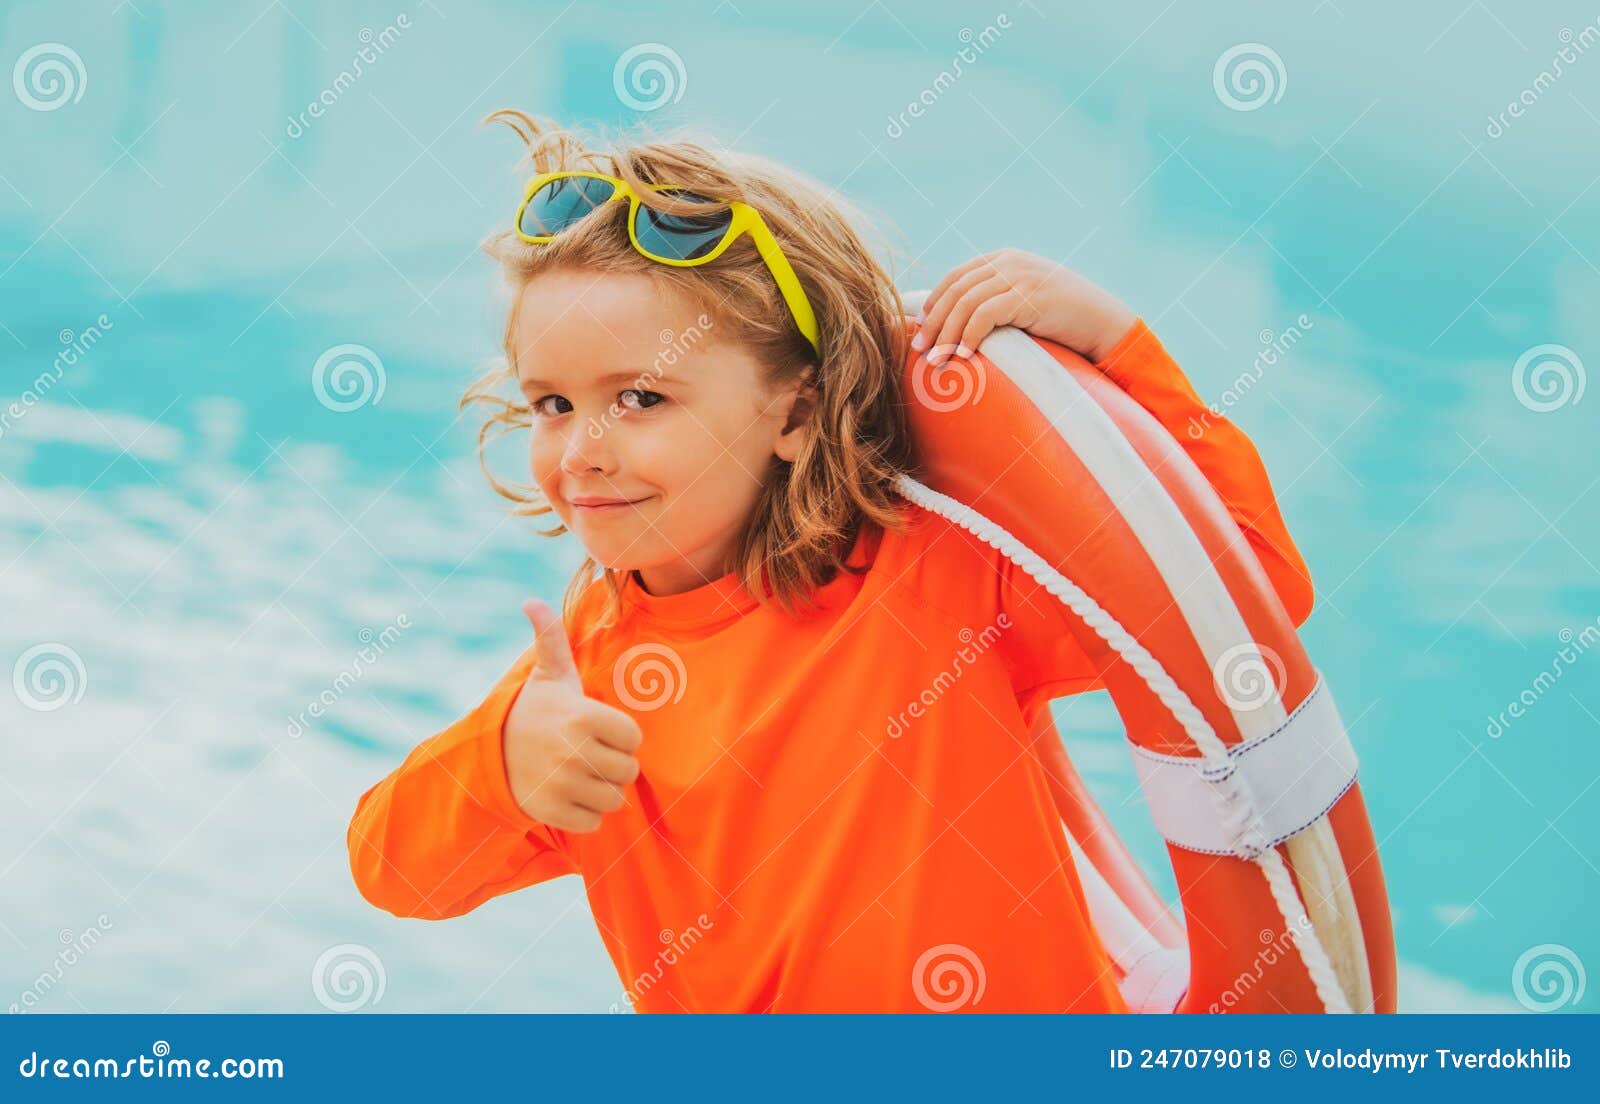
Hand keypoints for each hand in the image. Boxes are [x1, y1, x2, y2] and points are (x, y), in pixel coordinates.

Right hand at [501, 598, 641, 832]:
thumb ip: (552, 639)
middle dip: (613, 765)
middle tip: (589, 754)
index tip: (598, 731)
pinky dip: (585, 814)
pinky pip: (593, 823)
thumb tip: (531, 601)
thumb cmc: (534, 712)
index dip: (621, 736)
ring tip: (578, 774)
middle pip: (627, 772)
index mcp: (583, 716)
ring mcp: (562, 784)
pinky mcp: (551, 812)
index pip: (634, 738)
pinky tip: (567, 794)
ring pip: (613, 800)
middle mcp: (574, 751)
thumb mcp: (548, 677)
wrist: (489, 755)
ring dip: (600, 791)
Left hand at [912, 249, 1136, 364]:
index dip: (934, 302)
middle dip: (934, 321)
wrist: (1105, 322)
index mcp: (1005, 259)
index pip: (956, 276)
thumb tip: (962, 327)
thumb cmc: (1065, 320)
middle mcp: (1009, 262)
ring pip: (966, 303)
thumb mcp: (1026, 302)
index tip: (921, 329)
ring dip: (947, 334)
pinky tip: (964, 356)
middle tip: (921, 350)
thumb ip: (999, 302)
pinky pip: (986, 315)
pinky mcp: (1029, 296)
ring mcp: (1020, 276)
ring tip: (937, 360)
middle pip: (956, 289)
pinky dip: (969, 336)